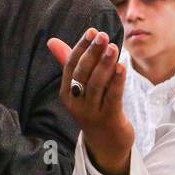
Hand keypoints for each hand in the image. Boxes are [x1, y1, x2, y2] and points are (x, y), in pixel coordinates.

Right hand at [48, 29, 133, 174]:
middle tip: (102, 35)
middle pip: (82, 74)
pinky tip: (122, 67)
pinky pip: (112, 97)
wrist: (106, 144)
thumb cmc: (93, 108)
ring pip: (96, 85)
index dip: (80, 47)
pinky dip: (116, 81)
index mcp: (67, 94)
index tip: (92, 31)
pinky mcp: (109, 119)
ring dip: (105, 64)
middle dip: (92, 53)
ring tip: (113, 47)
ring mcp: (92, 113)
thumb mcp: (79, 88)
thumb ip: (68, 64)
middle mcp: (76, 104)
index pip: (71, 66)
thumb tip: (51, 41)